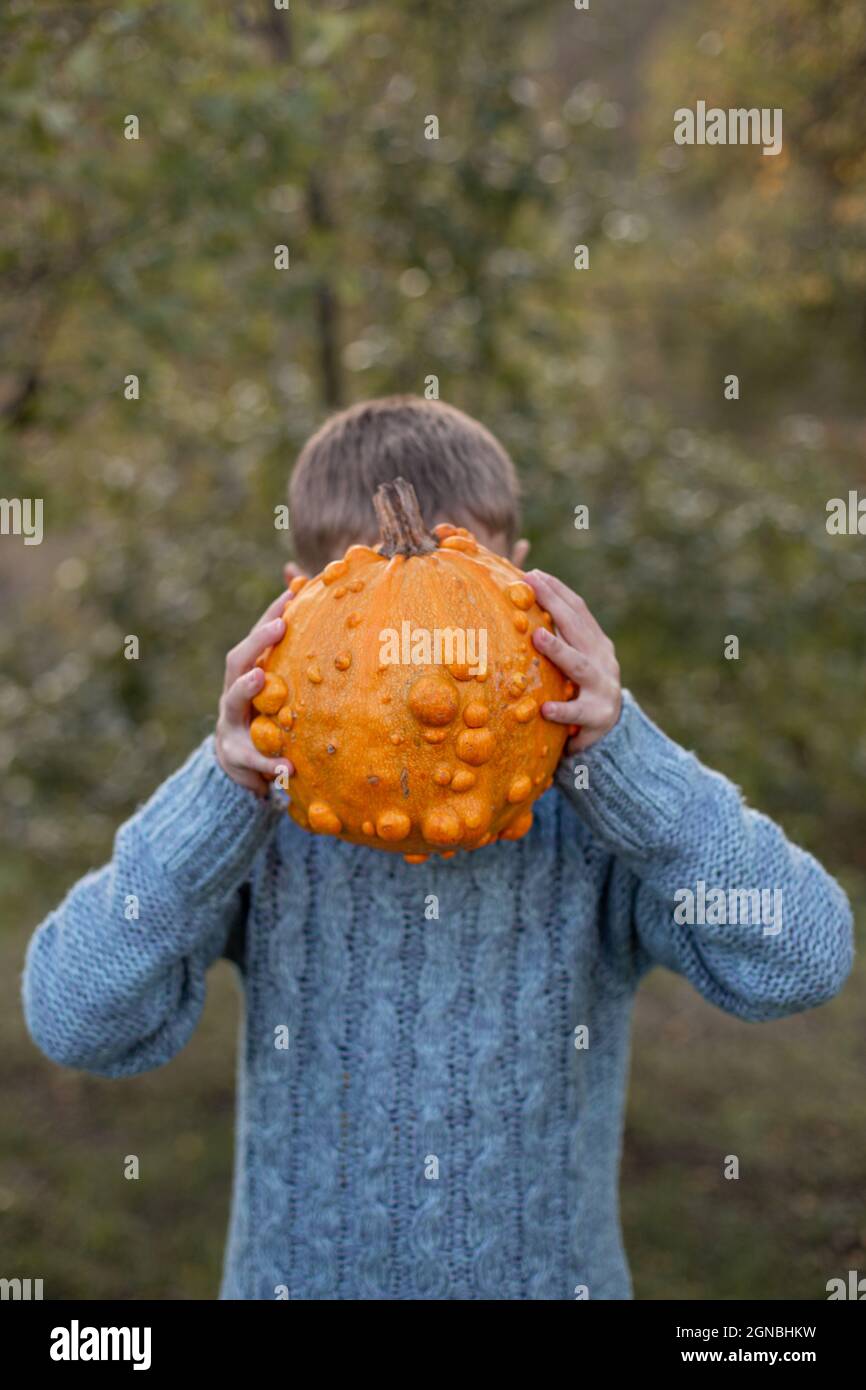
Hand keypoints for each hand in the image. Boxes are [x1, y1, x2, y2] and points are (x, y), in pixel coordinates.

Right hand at [215, 590, 295, 796]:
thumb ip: (287, 651)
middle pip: (237, 661)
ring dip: (245, 688)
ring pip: (232, 701)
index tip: (292, 593)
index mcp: (247, 674)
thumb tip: (300, 585)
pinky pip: (252, 759)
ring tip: (260, 677)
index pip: (256, 638)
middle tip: (279, 626)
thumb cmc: (264, 715)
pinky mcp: (236, 756)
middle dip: (257, 642)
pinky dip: (269, 764)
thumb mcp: (275, 684)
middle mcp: (233, 693)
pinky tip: (288, 768)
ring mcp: (230, 723)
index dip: (270, 613)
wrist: (238, 764)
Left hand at [525, 570, 621, 753]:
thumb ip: (557, 640)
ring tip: (538, 636)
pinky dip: (563, 710)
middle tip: (532, 585)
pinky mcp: (598, 716)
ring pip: (580, 666)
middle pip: (577, 628)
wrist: (609, 735)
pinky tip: (546, 708)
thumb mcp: (573, 662)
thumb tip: (519, 612)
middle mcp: (602, 660)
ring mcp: (603, 688)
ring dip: (559, 650)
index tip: (533, 573)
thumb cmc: (579, 692)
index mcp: (595, 644)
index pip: (578, 610)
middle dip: (555, 604)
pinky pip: (578, 713)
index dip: (557, 591)